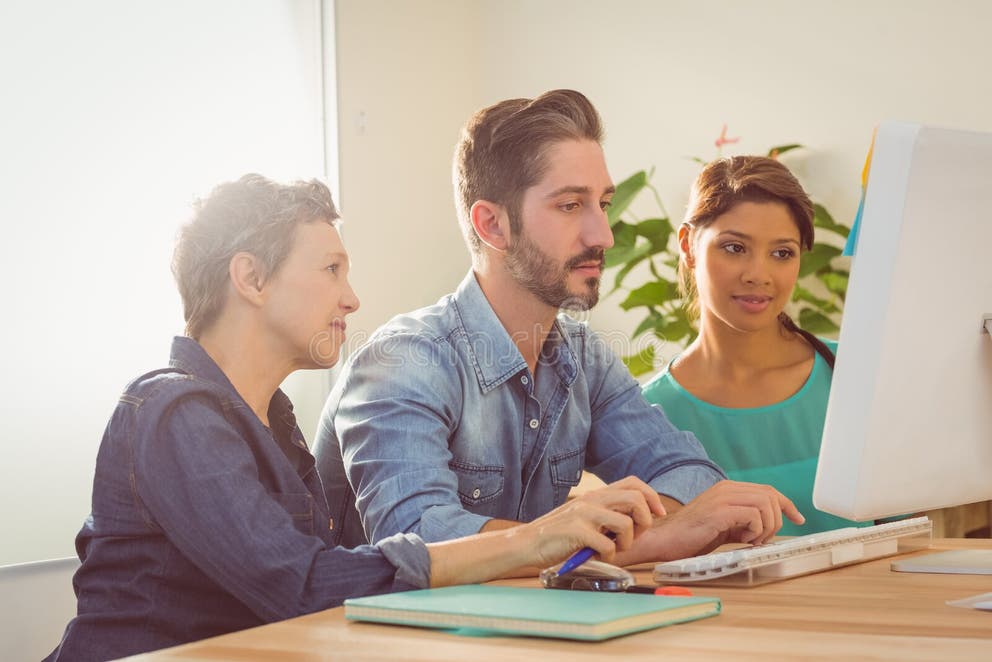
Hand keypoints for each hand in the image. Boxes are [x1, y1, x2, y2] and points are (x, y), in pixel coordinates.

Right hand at [519, 476, 665, 568]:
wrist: (527, 543)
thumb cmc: (559, 535)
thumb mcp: (586, 517)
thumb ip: (608, 515)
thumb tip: (639, 522)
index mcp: (596, 494)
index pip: (634, 483)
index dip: (652, 497)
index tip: (658, 514)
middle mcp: (592, 499)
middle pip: (636, 500)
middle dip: (644, 521)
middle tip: (633, 537)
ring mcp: (584, 514)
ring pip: (625, 523)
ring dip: (626, 542)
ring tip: (613, 549)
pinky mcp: (576, 531)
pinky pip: (608, 545)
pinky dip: (609, 555)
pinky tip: (597, 555)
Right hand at [616, 480, 804, 563]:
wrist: (664, 540)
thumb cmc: (691, 536)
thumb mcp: (723, 526)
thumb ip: (743, 522)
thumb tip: (767, 529)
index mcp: (727, 489)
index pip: (767, 490)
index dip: (787, 504)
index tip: (799, 519)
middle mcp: (726, 488)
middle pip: (771, 495)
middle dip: (777, 520)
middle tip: (762, 539)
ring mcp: (722, 498)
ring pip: (766, 503)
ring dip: (767, 526)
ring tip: (751, 540)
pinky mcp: (719, 511)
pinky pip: (753, 515)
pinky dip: (756, 531)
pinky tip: (741, 540)